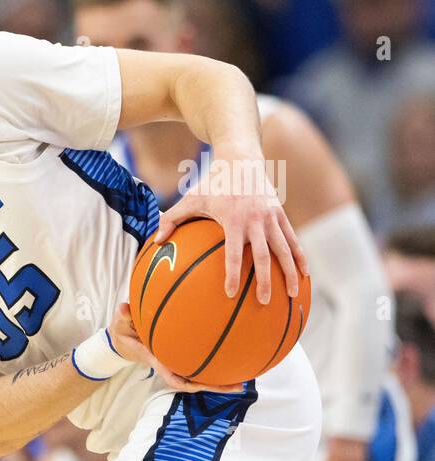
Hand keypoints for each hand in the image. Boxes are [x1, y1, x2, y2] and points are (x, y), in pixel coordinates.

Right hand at [108, 303, 242, 393]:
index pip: (173, 377)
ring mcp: (176, 361)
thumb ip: (123, 316)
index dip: (188, 383)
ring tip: (245, 377)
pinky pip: (201, 361)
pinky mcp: (181, 354)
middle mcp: (170, 364)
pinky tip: (234, 354)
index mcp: (156, 359)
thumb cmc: (122, 333)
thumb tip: (124, 307)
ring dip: (221, 378)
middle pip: (195, 382)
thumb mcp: (119, 324)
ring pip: (201, 374)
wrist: (122, 341)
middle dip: (215, 386)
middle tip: (239, 386)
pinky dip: (217, 360)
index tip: (203, 387)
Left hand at [155, 162, 307, 304]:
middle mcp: (256, 220)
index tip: (231, 293)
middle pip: (264, 255)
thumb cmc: (213, 182)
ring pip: (285, 249)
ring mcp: (271, 217)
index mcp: (234, 219)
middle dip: (265, 280)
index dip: (232, 274)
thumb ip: (172, 219)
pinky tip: (305, 274)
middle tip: (263, 302)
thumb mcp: (191, 198)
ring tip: (294, 295)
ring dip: (290, 273)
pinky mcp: (281, 214)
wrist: (242, 158)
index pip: (233, 253)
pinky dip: (300, 256)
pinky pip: (293, 239)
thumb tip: (155, 241)